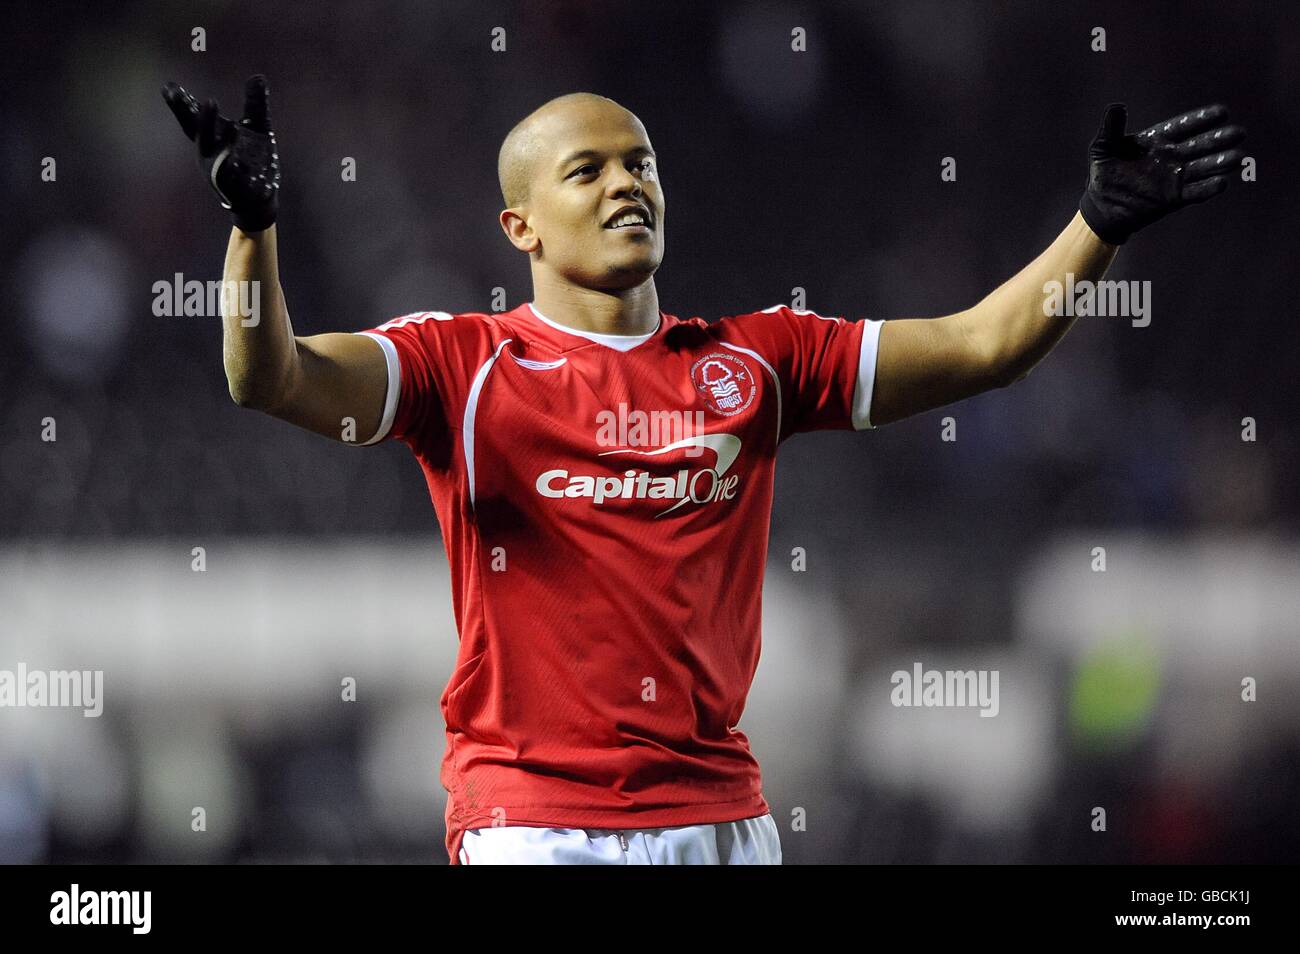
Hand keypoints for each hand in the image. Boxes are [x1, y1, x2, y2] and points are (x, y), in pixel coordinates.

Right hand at [162, 75, 280, 232]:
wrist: (260, 195)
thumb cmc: (254, 159)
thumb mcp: (258, 127)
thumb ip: (255, 104)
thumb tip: (258, 76)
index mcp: (211, 136)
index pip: (192, 117)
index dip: (180, 103)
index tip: (169, 87)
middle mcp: (208, 152)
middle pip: (194, 130)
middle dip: (186, 111)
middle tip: (176, 93)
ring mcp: (217, 169)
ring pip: (210, 149)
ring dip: (208, 129)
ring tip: (213, 108)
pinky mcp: (232, 186)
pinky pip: (230, 172)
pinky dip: (230, 160)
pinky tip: (232, 147)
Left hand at [1078, 103, 1244, 244]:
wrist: (1101, 205)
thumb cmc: (1103, 172)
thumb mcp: (1102, 148)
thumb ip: (1111, 129)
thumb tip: (1115, 107)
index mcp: (1158, 140)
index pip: (1184, 126)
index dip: (1201, 119)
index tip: (1222, 112)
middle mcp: (1172, 156)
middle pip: (1200, 145)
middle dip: (1218, 139)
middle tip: (1238, 133)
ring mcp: (1175, 177)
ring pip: (1202, 167)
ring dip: (1220, 163)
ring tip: (1238, 157)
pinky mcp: (1174, 198)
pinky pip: (1194, 192)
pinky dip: (1207, 188)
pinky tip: (1222, 182)